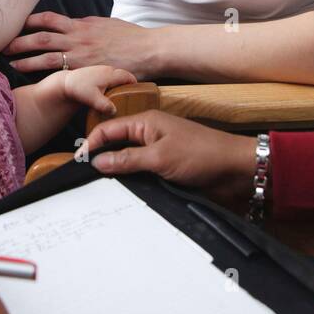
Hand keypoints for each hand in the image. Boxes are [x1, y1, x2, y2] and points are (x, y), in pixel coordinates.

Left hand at [3, 11, 156, 77]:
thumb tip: (73, 24)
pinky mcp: (87, 72)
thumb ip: (86, 25)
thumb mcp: (105, 23)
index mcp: (80, 24)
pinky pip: (61, 74)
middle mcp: (77, 38)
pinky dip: (46, 76)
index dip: (30, 22)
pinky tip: (35, 81)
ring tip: (12, 64)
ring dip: (26, 60)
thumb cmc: (130, 37)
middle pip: (41, 37)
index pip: (48, 19)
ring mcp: (81, 56)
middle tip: (4, 46)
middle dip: (20, 41)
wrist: (148, 50)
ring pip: (46, 57)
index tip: (17, 25)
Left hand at [53, 64, 137, 115]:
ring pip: (117, 77)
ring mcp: (103, 70)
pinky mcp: (98, 73)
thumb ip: (104, 105)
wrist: (65, 83)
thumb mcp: (92, 99)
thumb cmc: (78, 89)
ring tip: (121, 98)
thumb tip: (114, 111)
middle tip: (132, 98)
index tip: (140, 94)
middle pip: (124, 76)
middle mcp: (108, 69)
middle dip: (129, 86)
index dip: (135, 85)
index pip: (129, 77)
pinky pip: (110, 78)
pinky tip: (109, 94)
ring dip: (120, 85)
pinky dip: (113, 84)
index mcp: (111, 74)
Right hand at [82, 110, 258, 211]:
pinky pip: (141, 171)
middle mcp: (150, 134)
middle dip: (101, 158)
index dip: (91, 143)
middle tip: (83, 176)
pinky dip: (132, 179)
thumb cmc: (203, 154)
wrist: (235, 169)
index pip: (108, 129)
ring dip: (117, 171)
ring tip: (99, 186)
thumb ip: (127, 160)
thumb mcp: (160, 158)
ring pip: (128, 160)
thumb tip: (98, 161)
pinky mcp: (166, 167)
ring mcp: (158, 151)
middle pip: (116, 144)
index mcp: (146, 123)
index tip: (77, 161)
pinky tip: (124, 190)